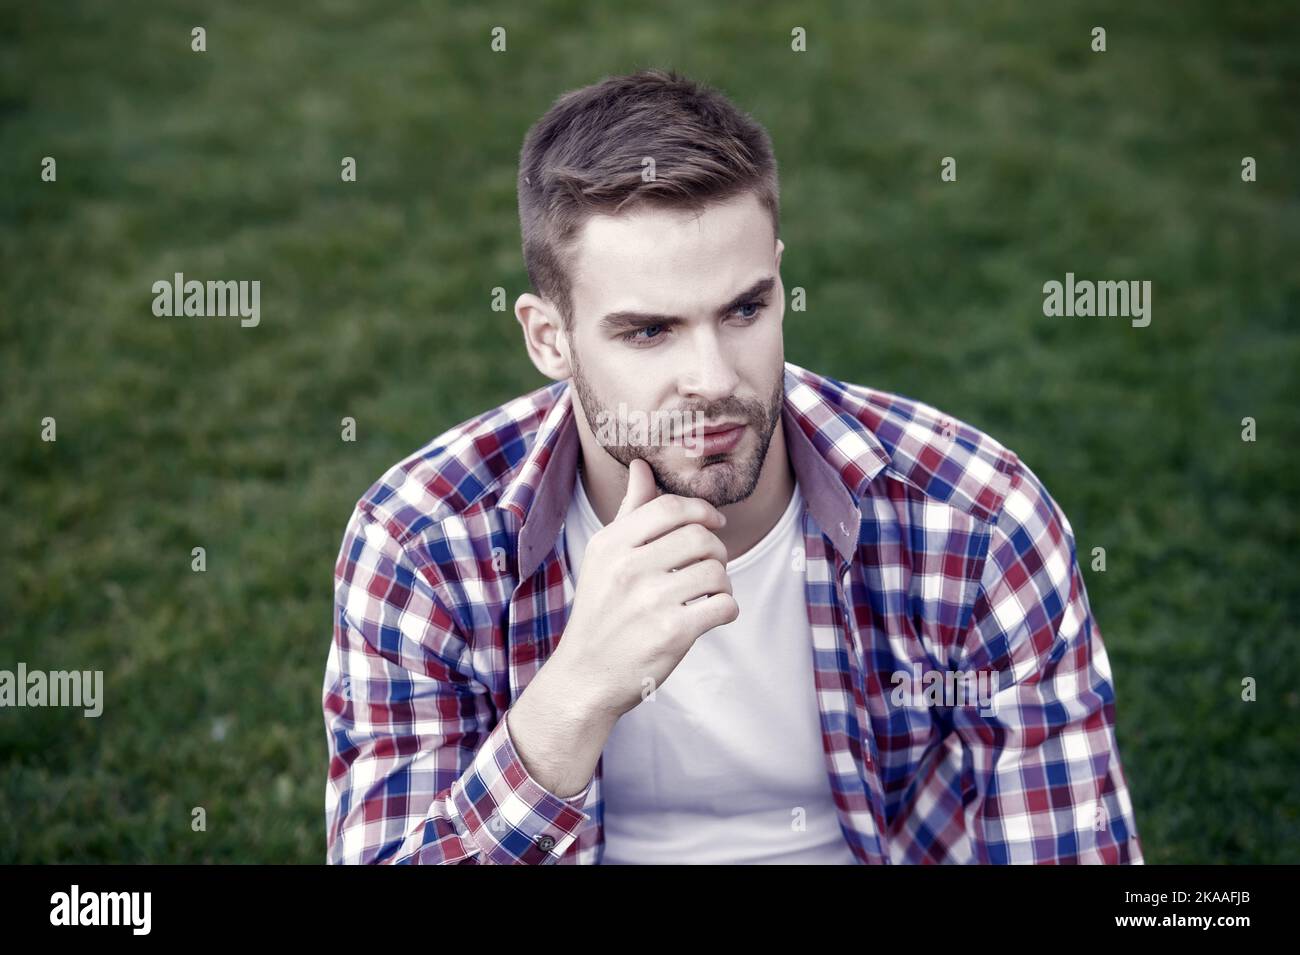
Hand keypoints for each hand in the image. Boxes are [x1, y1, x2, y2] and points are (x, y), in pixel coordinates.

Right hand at [553, 457, 738, 717]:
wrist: (585, 676)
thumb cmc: (600, 613)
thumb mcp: (604, 557)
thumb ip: (630, 511)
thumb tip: (642, 466)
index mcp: (611, 544)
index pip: (670, 507)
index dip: (702, 511)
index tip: (715, 523)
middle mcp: (628, 567)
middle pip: (700, 537)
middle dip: (716, 551)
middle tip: (709, 567)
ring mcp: (650, 600)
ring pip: (716, 572)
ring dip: (722, 584)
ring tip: (707, 595)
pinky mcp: (672, 632)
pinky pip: (723, 606)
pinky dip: (726, 610)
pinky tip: (711, 616)